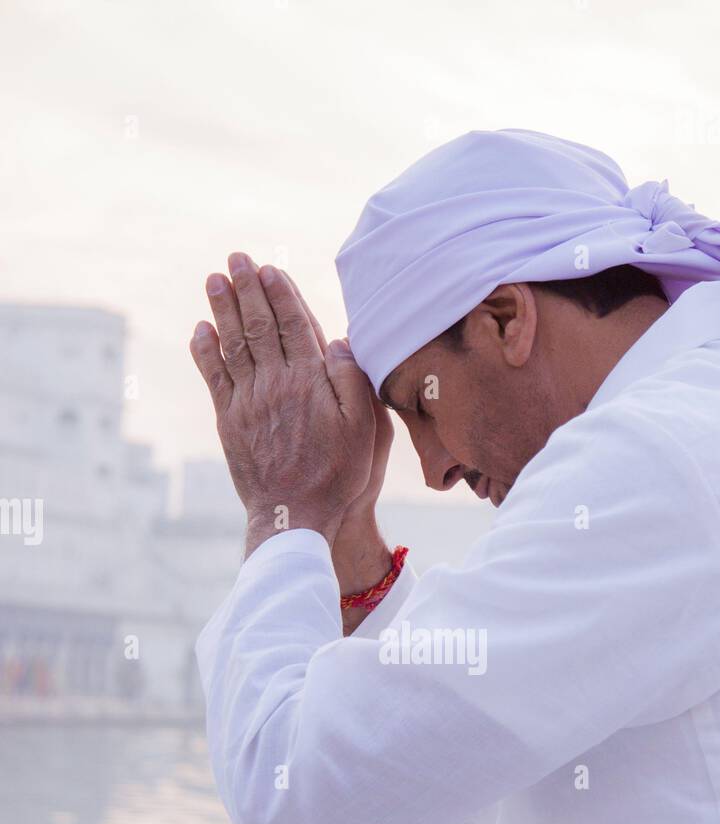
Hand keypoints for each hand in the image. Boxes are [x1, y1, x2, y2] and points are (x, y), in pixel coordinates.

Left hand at [190, 253, 381, 552]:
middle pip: (259, 326)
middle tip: (236, 259)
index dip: (281, 294)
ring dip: (223, 309)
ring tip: (215, 279)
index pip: (294, 325)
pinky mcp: (231, 423)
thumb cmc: (339, 476)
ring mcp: (249, 402)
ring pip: (233, 345)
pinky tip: (201, 329)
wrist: (296, 516)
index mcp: (311, 382)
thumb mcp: (365, 430)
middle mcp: (276, 385)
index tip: (270, 268)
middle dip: (247, 289)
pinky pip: (215, 378)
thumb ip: (353, 382)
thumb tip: (340, 340)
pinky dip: (206, 351)